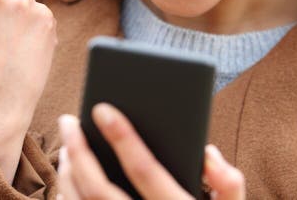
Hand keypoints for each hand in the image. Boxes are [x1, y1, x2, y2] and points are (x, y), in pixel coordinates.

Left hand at [57, 103, 244, 198]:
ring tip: (67, 145)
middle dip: (79, 150)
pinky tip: (68, 181)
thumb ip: (229, 184)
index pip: (145, 170)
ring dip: (68, 173)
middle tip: (69, 120)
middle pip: (99, 189)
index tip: (102, 108)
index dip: (122, 137)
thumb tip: (207, 153)